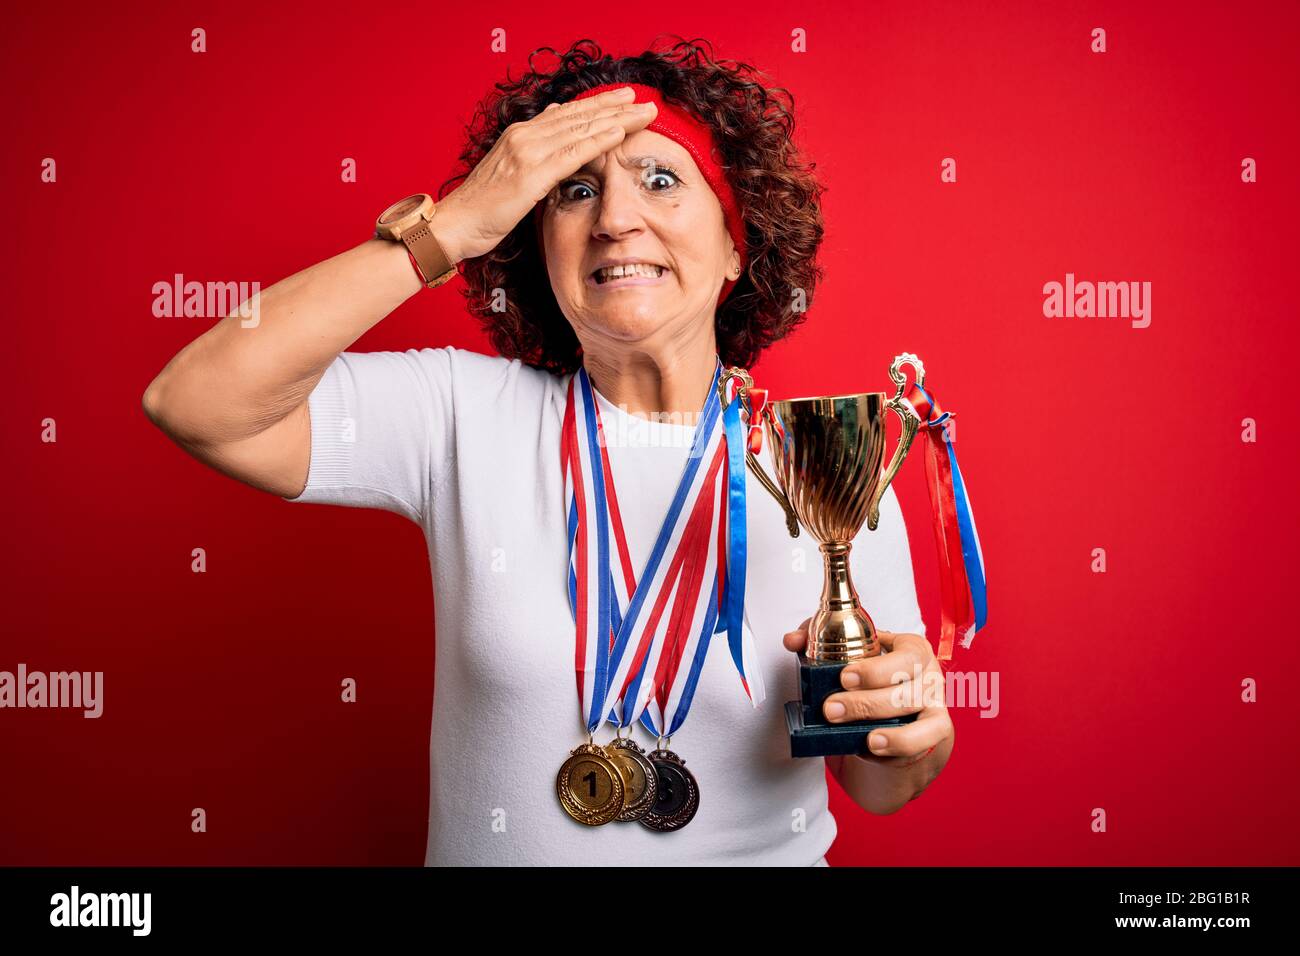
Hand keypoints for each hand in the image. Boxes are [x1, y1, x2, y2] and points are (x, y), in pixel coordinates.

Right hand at [430, 86, 657, 262]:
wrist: (454, 225)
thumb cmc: (482, 207)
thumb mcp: (509, 170)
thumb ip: (533, 146)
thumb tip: (553, 118)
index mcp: (521, 135)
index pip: (567, 115)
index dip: (597, 105)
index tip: (623, 99)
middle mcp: (525, 137)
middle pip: (578, 116)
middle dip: (613, 106)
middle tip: (643, 99)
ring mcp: (527, 153)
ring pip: (581, 130)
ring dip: (615, 119)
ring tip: (642, 112)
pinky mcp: (531, 175)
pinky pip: (572, 155)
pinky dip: (598, 141)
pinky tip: (619, 133)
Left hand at [783, 620, 953, 763]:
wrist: (892, 728)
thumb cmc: (870, 685)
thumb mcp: (849, 661)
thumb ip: (819, 643)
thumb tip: (792, 640)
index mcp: (912, 650)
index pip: (905, 654)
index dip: (875, 669)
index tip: (843, 677)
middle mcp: (929, 676)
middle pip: (905, 690)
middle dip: (865, 703)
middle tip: (831, 710)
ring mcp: (935, 707)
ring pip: (919, 718)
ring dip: (888, 731)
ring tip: (864, 738)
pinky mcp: (935, 735)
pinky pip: (921, 744)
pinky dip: (897, 747)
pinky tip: (874, 749)